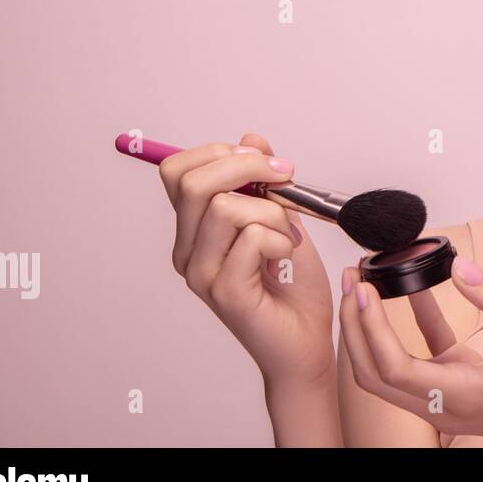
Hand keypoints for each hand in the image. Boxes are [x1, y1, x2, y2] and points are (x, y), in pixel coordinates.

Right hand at [159, 133, 334, 388]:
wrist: (306, 342)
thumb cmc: (292, 285)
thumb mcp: (281, 218)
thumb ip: (262, 182)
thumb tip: (250, 139)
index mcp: (193, 230)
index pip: (176, 171)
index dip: (220, 153)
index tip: (263, 161)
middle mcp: (187, 251)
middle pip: (192, 181)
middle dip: (248, 166)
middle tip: (285, 178)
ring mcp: (201, 273)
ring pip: (225, 207)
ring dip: (272, 211)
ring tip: (287, 235)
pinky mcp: (224, 292)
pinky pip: (251, 239)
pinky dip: (280, 239)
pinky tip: (286, 257)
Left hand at [338, 257, 482, 446]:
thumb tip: (461, 267)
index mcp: (456, 396)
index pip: (392, 366)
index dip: (370, 327)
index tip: (365, 288)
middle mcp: (442, 403)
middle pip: (374, 372)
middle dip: (355, 326)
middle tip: (353, 278)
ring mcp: (447, 396)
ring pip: (389, 368)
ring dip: (373, 328)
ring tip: (367, 283)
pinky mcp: (458, 385)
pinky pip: (422, 357)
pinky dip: (410, 327)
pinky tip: (411, 290)